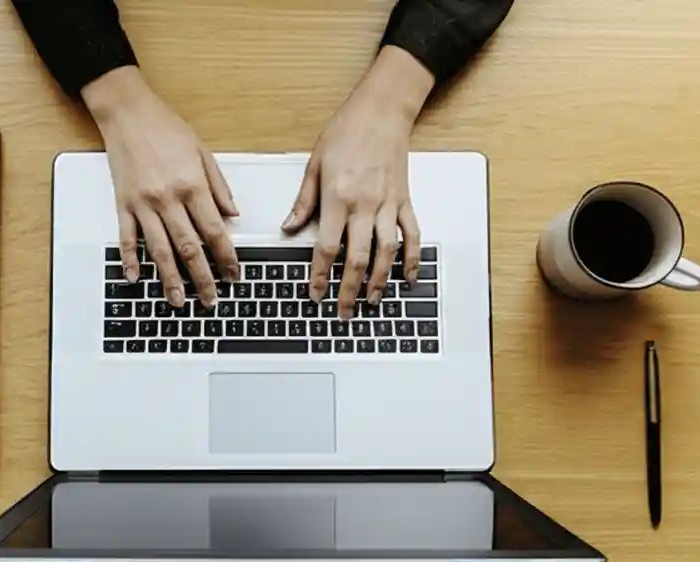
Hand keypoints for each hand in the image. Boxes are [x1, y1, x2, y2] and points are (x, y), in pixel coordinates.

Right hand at [82, 67, 239, 307]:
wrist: (128, 112)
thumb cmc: (165, 128)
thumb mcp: (203, 152)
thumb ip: (218, 186)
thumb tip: (232, 214)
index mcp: (192, 186)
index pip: (215, 231)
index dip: (226, 258)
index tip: (233, 276)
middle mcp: (168, 198)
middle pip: (189, 248)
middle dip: (202, 278)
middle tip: (210, 300)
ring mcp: (144, 204)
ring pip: (159, 250)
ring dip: (170, 279)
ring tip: (178, 300)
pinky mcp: (123, 203)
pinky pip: (126, 238)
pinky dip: (130, 260)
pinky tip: (136, 277)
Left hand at [283, 46, 434, 318]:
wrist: (381, 112)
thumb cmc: (346, 133)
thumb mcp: (314, 165)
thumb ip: (303, 201)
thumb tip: (288, 228)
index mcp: (338, 197)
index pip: (326, 247)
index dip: (320, 275)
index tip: (315, 295)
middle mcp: (364, 205)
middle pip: (357, 257)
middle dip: (350, 289)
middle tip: (343, 312)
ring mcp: (388, 204)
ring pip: (386, 251)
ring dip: (380, 280)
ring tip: (372, 301)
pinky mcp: (404, 201)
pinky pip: (411, 234)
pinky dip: (411, 258)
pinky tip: (407, 277)